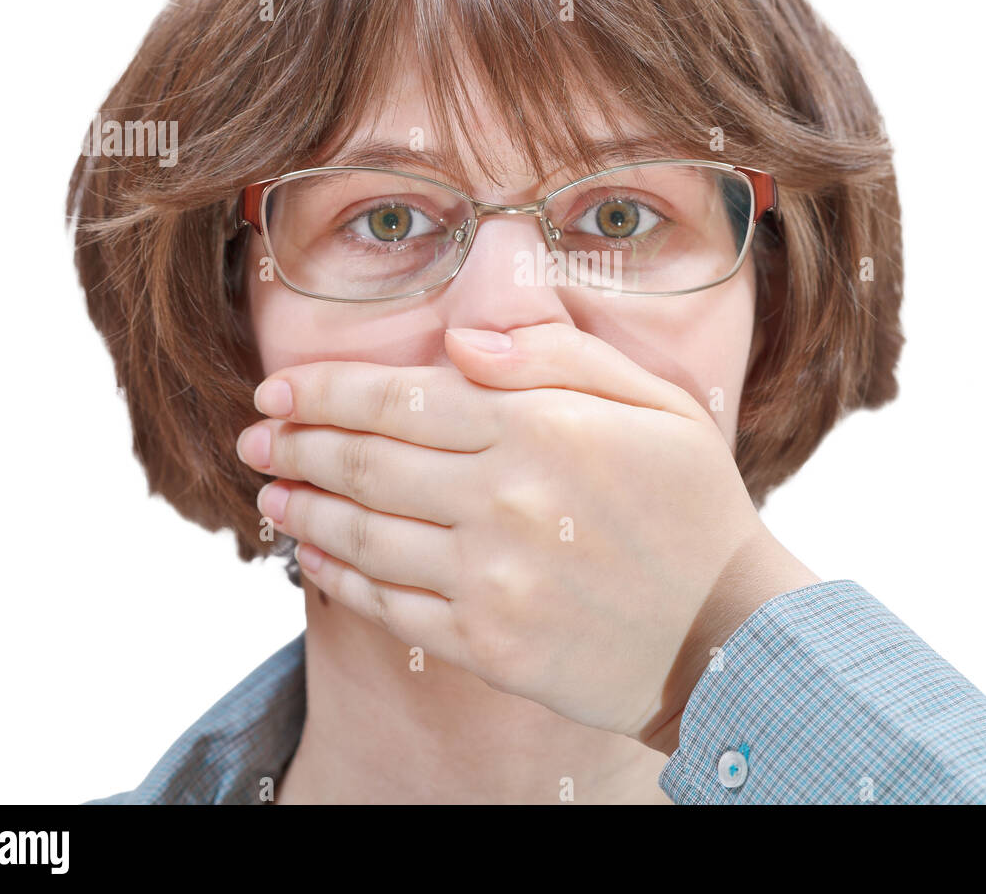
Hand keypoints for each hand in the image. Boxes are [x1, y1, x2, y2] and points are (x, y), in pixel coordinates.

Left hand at [236, 322, 819, 752]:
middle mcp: (503, 498)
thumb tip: (462, 341)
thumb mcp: (657, 403)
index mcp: (542, 427)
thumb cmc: (696, 507)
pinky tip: (312, 558)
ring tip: (267, 496)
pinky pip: (388, 606)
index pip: (402, 398)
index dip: (325, 391)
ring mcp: (491, 578)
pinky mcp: (487, 644)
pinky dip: (338, 579)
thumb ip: (560, 357)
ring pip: (363, 534)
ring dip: (302, 509)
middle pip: (367, 462)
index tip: (275, 389)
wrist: (734, 634)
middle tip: (251, 440)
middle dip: (295, 445)